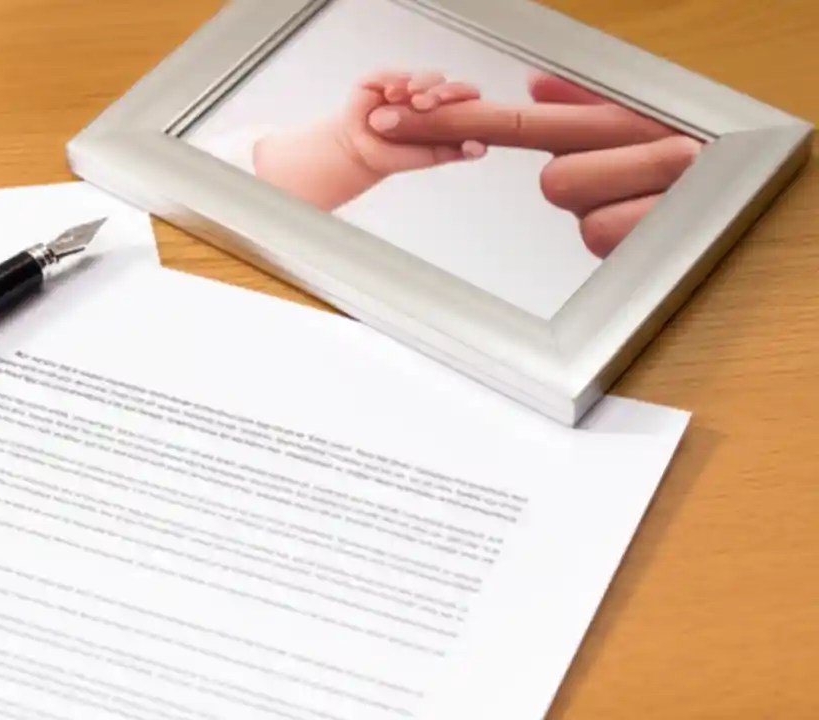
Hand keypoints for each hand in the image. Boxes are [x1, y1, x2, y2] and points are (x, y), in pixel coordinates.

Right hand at [250, 70, 488, 209]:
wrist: (360, 154)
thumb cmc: (394, 154)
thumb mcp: (430, 156)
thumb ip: (456, 150)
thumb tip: (481, 148)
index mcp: (442, 109)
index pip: (461, 94)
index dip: (465, 94)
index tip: (469, 99)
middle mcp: (426, 93)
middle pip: (443, 82)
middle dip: (441, 90)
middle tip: (429, 104)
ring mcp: (404, 85)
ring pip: (422, 76)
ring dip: (421, 84)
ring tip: (411, 98)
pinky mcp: (381, 78)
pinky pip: (392, 74)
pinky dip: (395, 81)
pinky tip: (393, 94)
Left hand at [365, 74, 702, 256]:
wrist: (753, 182)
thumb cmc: (686, 155)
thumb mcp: (634, 125)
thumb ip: (579, 106)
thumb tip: (533, 86)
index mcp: (615, 117)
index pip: (516, 121)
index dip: (453, 123)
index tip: (400, 121)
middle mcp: (638, 141)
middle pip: (553, 177)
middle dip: (578, 185)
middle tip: (619, 184)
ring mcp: (655, 182)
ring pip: (579, 210)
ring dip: (603, 212)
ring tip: (642, 201)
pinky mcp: (664, 225)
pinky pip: (605, 237)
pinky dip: (624, 235)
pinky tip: (654, 221)